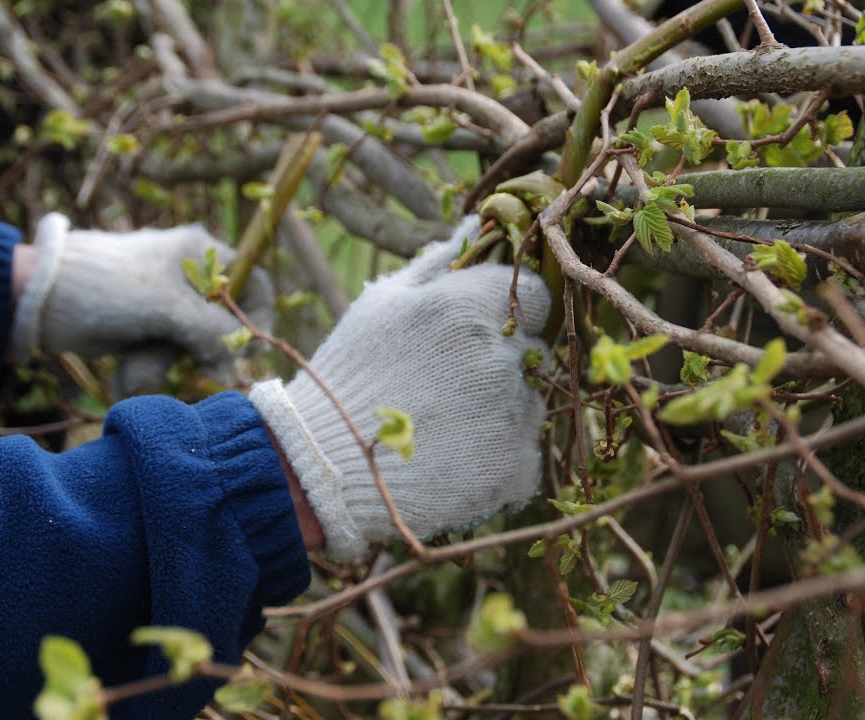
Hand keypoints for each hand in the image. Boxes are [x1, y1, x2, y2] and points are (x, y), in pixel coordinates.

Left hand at [10, 213, 272, 390]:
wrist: (36, 298)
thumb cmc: (106, 288)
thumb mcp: (168, 309)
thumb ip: (214, 332)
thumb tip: (242, 359)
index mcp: (199, 252)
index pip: (251, 282)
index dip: (256, 317)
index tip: (245, 350)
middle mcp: (185, 274)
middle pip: (220, 322)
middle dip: (198, 351)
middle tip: (193, 370)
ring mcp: (162, 302)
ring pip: (188, 345)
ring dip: (164, 363)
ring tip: (135, 368)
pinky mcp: (141, 326)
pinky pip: (160, 354)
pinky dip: (144, 366)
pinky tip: (123, 372)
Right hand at [249, 216, 550, 561]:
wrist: (327, 469)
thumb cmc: (347, 376)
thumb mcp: (379, 306)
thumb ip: (435, 264)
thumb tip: (472, 227)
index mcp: (469, 309)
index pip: (538, 296)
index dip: (512, 314)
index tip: (479, 335)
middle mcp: (500, 358)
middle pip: (534, 352)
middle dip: (502, 363)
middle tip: (449, 387)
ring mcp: (513, 416)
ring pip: (530, 402)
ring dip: (501, 410)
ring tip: (443, 426)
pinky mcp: (516, 467)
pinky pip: (526, 452)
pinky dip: (499, 456)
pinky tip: (453, 458)